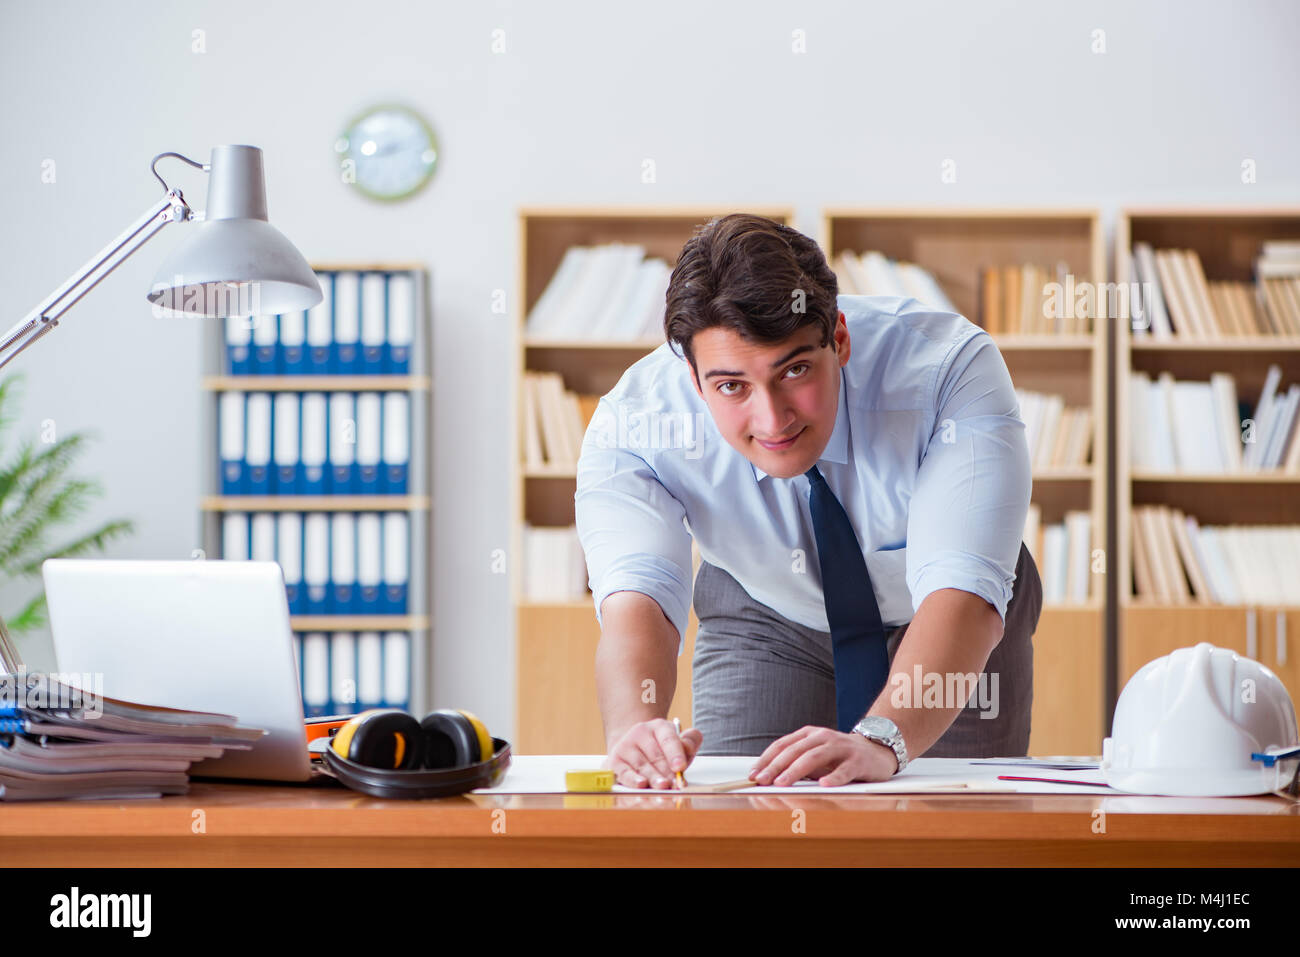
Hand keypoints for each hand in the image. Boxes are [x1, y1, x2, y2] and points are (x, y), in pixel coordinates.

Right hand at [602, 718, 702, 788]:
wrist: (634, 749)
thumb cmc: (661, 751)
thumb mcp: (678, 744)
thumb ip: (689, 743)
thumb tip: (688, 748)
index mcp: (659, 726)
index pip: (668, 739)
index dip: (675, 754)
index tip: (681, 767)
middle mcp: (640, 732)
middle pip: (655, 756)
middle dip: (666, 772)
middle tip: (674, 785)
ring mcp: (626, 745)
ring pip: (642, 765)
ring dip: (653, 778)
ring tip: (662, 788)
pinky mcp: (615, 760)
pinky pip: (624, 772)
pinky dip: (633, 780)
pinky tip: (641, 785)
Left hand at [749, 725, 896, 786]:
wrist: (875, 751)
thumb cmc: (838, 756)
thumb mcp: (814, 755)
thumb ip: (795, 763)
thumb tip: (768, 778)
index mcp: (809, 734)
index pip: (782, 745)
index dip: (766, 760)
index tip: (753, 775)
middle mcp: (823, 737)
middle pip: (795, 751)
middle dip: (776, 767)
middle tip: (762, 781)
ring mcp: (841, 747)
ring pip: (814, 757)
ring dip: (796, 771)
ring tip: (782, 784)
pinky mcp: (858, 760)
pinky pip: (844, 769)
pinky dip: (833, 777)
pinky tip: (823, 785)